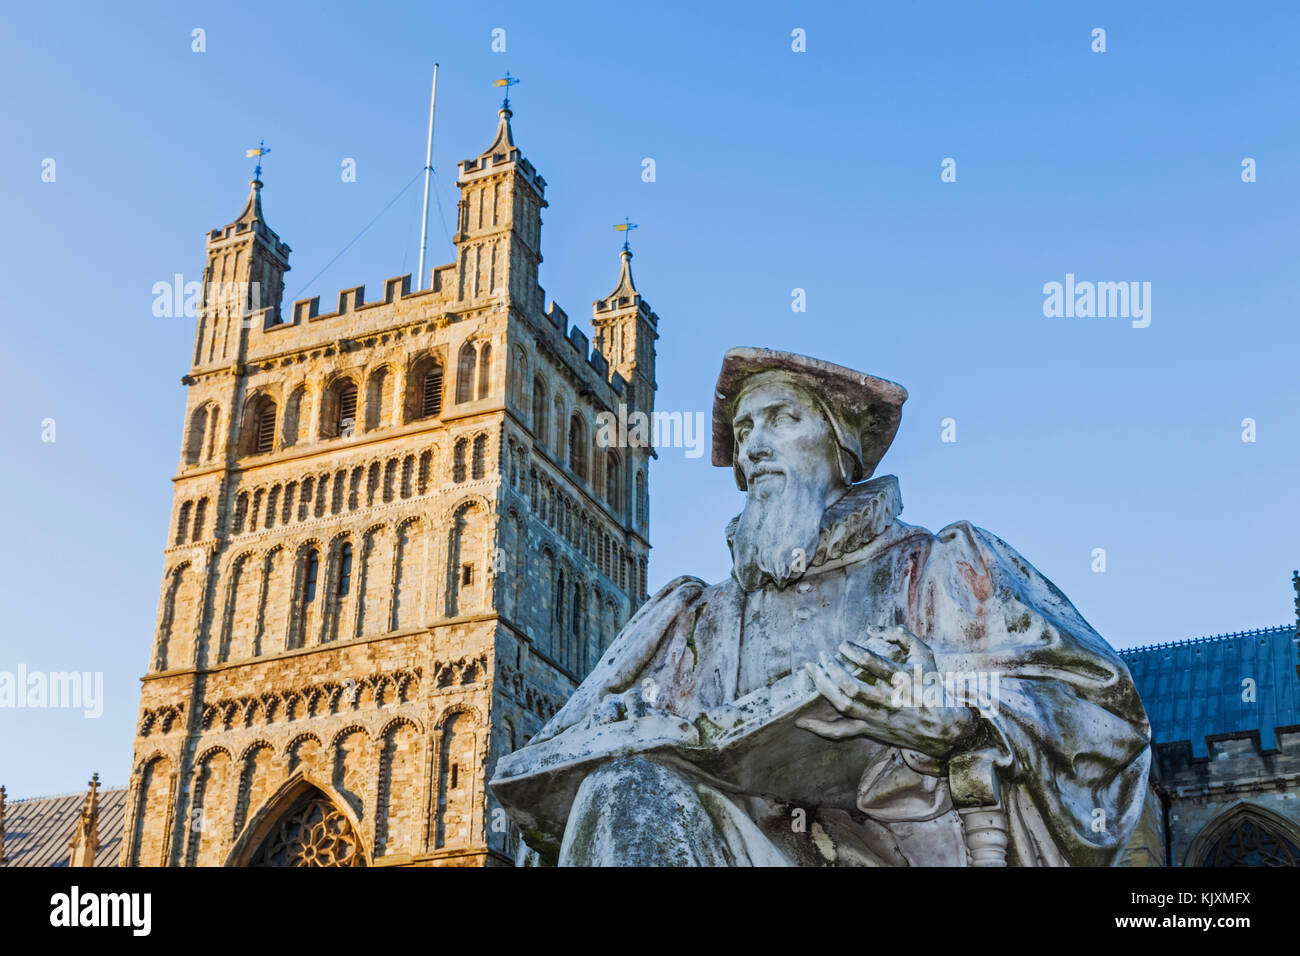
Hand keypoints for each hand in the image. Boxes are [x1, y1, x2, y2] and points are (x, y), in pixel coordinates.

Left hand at [795, 626, 977, 757]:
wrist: (944, 727)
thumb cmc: (931, 685)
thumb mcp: (924, 654)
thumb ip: (901, 635)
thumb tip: (872, 629)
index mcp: (903, 680)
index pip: (874, 664)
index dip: (854, 652)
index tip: (842, 644)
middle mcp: (889, 701)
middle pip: (853, 687)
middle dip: (833, 669)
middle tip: (823, 656)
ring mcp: (878, 717)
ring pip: (844, 705)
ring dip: (824, 687)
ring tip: (814, 671)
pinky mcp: (871, 730)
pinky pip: (842, 732)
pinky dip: (821, 729)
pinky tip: (802, 722)